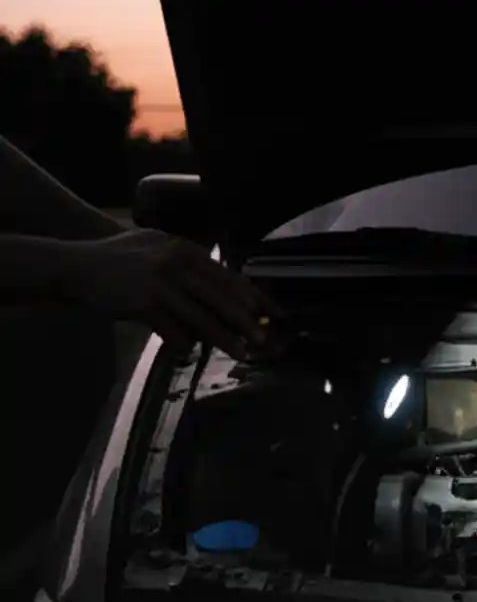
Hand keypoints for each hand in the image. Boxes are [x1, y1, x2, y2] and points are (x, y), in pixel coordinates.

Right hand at [62, 228, 282, 358]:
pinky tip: (189, 352)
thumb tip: (228, 290)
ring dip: (224, 337)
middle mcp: (178, 262)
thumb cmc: (123, 259)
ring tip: (242, 352)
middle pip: (222, 297)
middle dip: (246, 321)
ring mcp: (161, 282)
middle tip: (264, 338)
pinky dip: (184, 343)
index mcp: (187, 249)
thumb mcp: (160, 249)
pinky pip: (173, 330)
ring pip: (203, 316)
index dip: (254, 297)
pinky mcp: (144, 302)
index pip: (230, 276)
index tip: (274, 314)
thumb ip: (192, 266)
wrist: (77, 265)